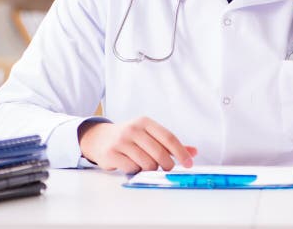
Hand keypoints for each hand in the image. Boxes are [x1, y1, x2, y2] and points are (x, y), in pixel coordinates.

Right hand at [78, 116, 196, 172]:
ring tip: (145, 164)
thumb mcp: (149, 135)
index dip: (181, 152)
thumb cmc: (129, 138)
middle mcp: (133, 129)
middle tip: (167, 169)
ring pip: (147, 163)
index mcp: (145, 122)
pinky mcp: (111, 154)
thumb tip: (193, 152)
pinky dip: (135, 171)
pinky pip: (132, 168)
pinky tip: (131, 165)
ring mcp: (121, 141)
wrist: (99, 138)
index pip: (168, 137)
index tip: (189, 164)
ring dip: (149, 169)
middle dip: (167, 165)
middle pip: (159, 153)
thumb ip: (169, 144)